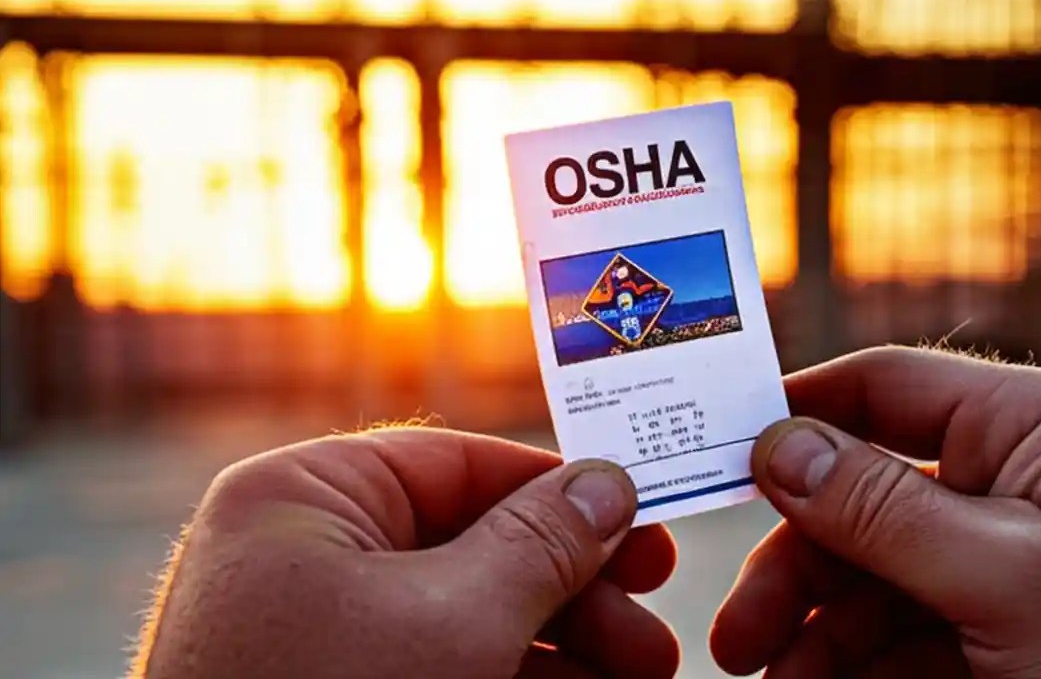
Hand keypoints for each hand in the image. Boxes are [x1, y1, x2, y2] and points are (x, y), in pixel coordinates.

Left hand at [133, 428, 678, 678]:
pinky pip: (443, 668)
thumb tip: (608, 483)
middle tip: (653, 629)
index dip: (562, 492)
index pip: (459, 465)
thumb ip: (541, 543)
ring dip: (565, 648)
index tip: (645, 520)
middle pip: (475, 546)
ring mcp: (317, 635)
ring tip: (643, 673)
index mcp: (304, 498)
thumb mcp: (455, 618)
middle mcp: (305, 557)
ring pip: (469, 616)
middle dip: (577, 591)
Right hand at [711, 347, 1040, 677]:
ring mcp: (1005, 561)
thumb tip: (780, 445)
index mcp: (1032, 427)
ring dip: (814, 629)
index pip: (884, 389)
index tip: (713, 457)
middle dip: (795, 565)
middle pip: (860, 498)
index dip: (795, 418)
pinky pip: (901, 631)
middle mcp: (1012, 481)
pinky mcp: (1002, 630)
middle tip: (739, 632)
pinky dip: (854, 663)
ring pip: (870, 575)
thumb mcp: (1006, 580)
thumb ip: (883, 511)